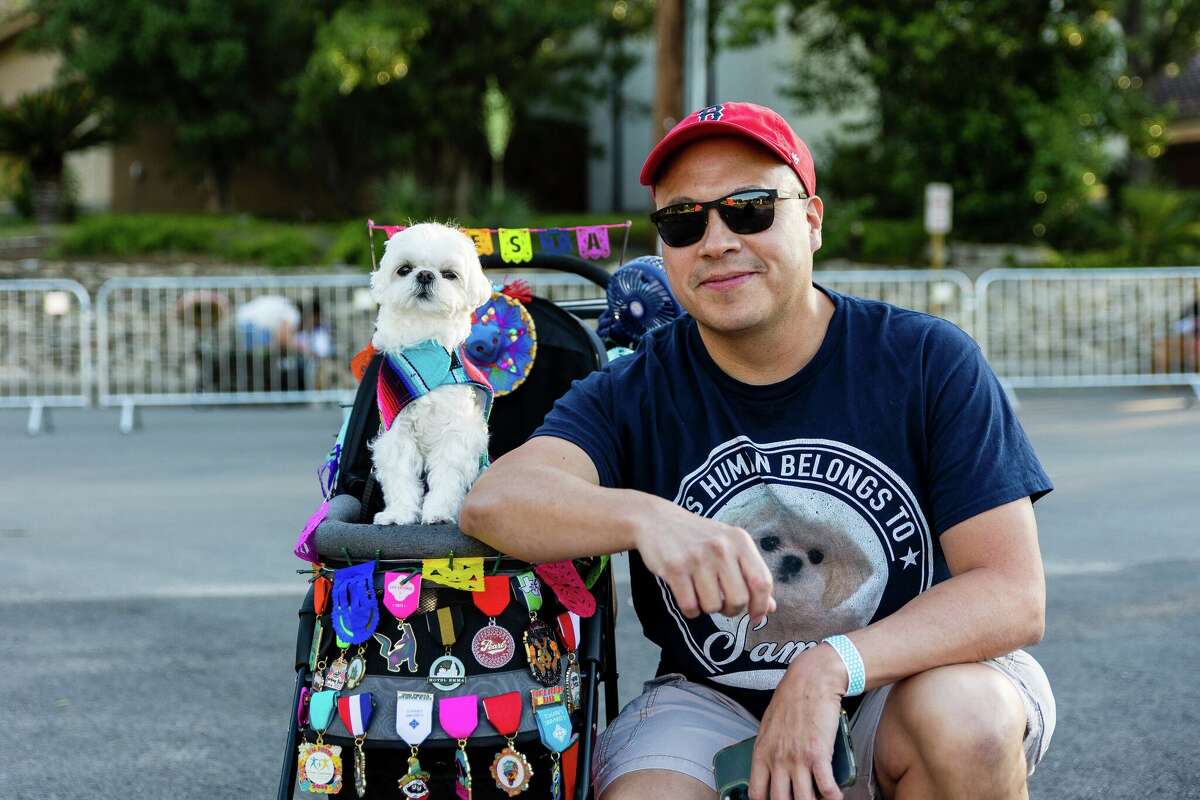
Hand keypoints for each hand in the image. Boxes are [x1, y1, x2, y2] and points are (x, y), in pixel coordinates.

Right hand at [631, 499, 775, 621]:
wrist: (658, 520)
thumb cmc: (699, 538)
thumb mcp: (730, 547)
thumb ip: (751, 574)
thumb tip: (770, 607)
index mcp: (740, 541)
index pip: (761, 581)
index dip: (761, 605)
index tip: (756, 617)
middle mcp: (721, 547)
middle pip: (738, 600)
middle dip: (731, 610)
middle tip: (722, 603)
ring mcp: (697, 557)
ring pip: (713, 606)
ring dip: (708, 608)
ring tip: (701, 593)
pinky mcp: (675, 568)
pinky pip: (690, 607)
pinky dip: (690, 610)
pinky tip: (687, 596)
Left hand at [750, 644, 846, 799]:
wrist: (810, 681)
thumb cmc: (791, 699)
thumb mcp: (768, 726)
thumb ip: (768, 749)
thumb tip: (770, 768)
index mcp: (761, 753)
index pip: (756, 793)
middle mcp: (777, 760)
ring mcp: (797, 759)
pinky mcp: (819, 754)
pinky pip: (826, 788)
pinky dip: (833, 797)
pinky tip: (836, 797)